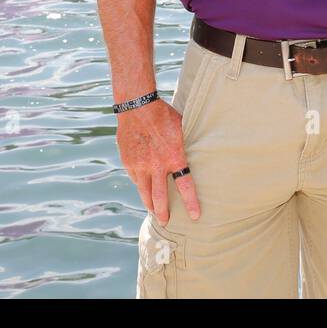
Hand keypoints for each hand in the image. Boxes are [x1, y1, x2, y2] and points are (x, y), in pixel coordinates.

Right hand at [116, 99, 200, 224]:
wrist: (137, 106)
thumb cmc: (164, 114)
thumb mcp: (181, 128)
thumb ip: (185, 145)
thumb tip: (198, 152)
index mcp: (174, 156)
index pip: (185, 185)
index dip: (191, 203)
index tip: (195, 216)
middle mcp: (156, 165)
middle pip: (160, 197)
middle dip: (163, 212)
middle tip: (166, 222)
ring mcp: (140, 165)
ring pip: (145, 191)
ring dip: (149, 203)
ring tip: (153, 211)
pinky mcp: (128, 162)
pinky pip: (136, 179)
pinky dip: (141, 185)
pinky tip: (143, 188)